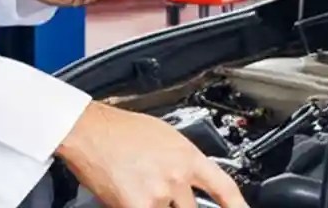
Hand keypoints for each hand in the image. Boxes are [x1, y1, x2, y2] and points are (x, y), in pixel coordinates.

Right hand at [57, 101, 249, 207]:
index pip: (225, 189)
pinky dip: (136, 203)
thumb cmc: (118, 129)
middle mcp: (177, 176)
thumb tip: (189, 176)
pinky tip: (126, 191)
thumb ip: (181, 159)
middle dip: (180, 205)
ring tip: (137, 183)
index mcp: (187, 156)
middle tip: (161, 191)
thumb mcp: (163, 135)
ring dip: (153, 203)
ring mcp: (158, 194)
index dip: (239, 207)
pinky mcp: (136, 206)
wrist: (88, 129)